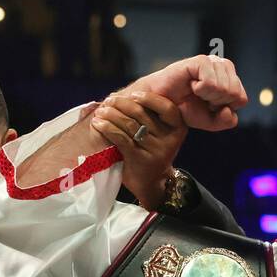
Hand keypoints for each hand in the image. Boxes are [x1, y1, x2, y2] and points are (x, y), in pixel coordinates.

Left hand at [89, 90, 186, 208]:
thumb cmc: (150, 151)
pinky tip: (98, 124)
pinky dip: (107, 128)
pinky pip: (122, 138)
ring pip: (130, 125)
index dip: (149, 99)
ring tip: (101, 111)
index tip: (133, 94)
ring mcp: (157, 151)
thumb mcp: (158, 133)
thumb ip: (149, 115)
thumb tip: (120, 95)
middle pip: (143, 114)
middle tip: (109, 101)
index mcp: (178, 128)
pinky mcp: (142, 160)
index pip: (167, 108)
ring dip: (111, 115)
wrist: (149, 182)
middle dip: (122, 104)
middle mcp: (170, 139)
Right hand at [121, 54, 246, 130]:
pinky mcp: (200, 61)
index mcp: (231, 78)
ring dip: (207, 96)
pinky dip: (199, 90)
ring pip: (223, 88)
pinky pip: (210, 83)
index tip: (209, 105)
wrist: (163, 104)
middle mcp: (224, 66)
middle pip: (234, 93)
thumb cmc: (187, 108)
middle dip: (216, 102)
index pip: (241, 99)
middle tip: (201, 98)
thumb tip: (228, 109)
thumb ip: (227, 120)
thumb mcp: (212, 121)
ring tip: (195, 91)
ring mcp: (213, 61)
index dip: (224, 108)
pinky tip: (191, 85)